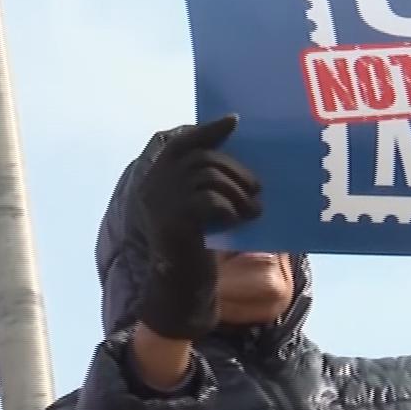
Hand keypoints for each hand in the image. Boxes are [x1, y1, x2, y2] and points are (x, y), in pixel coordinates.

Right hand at [132, 114, 261, 342]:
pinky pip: (210, 200)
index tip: (234, 122)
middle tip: (258, 189)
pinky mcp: (173, 221)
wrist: (181, 287)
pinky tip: (237, 221)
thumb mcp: (198, 209)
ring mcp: (160, 204)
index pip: (180, 144)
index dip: (206, 130)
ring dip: (239, 192)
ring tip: (254, 210)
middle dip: (236, 170)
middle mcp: (152, 187)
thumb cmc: (195, 247)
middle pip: (202, 158)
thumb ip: (205, 182)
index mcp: (155, 181)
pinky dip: (230, 209)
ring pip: (210, 177)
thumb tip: (234, 157)